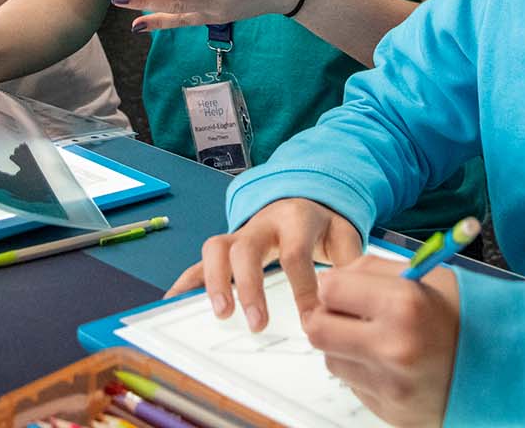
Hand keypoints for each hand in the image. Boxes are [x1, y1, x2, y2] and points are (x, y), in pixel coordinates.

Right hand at [165, 197, 361, 330]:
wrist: (301, 201)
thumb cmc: (323, 226)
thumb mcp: (344, 235)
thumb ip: (350, 262)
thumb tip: (350, 297)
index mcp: (296, 220)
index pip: (295, 254)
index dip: (302, 288)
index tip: (310, 321)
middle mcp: (262, 223)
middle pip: (247, 248)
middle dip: (250, 286)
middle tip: (258, 323)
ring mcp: (239, 234)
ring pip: (216, 248)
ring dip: (214, 281)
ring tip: (221, 314)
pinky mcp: (224, 248)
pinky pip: (198, 262)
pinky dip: (185, 283)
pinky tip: (173, 304)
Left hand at [306, 256, 458, 426]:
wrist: (503, 369)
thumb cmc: (466, 318)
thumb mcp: (427, 276)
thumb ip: (374, 270)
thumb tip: (330, 277)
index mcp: (404, 305)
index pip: (330, 289)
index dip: (334, 286)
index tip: (343, 288)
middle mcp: (394, 348)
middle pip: (318, 329)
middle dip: (326, 316)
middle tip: (345, 312)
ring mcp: (391, 385)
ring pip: (332, 359)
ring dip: (344, 346)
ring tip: (376, 339)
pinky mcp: (390, 410)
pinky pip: (354, 384)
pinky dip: (363, 371)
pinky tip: (389, 363)